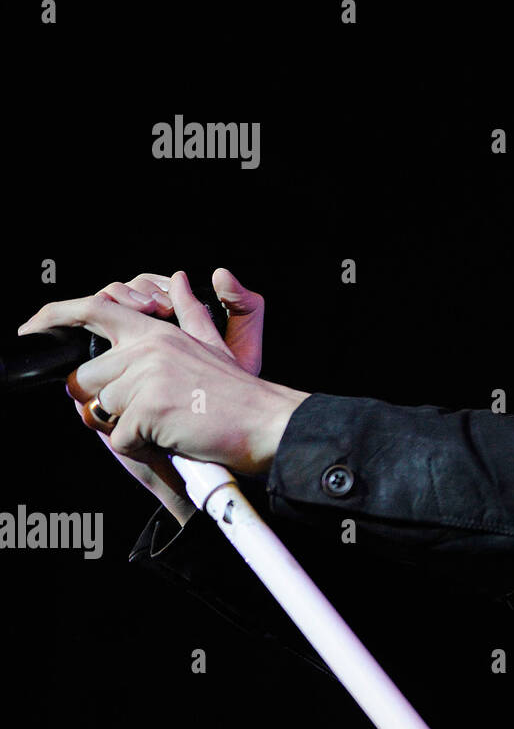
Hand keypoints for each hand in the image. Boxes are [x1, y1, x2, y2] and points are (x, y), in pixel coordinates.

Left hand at [17, 269, 308, 486]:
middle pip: (88, 378)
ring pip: (103, 411)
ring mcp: (146, 379)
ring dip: (130, 426)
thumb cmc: (240, 393)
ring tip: (168, 425)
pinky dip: (141, 449)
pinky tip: (171, 441)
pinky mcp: (148, 410)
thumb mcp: (212, 344)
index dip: (56, 315)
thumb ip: (188, 313)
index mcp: (158, 333)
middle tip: (151, 410)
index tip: (32, 328)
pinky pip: (120, 440)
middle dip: (109, 401)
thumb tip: (179, 279)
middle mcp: (148, 349)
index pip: (96, 310)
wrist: (266, 423)